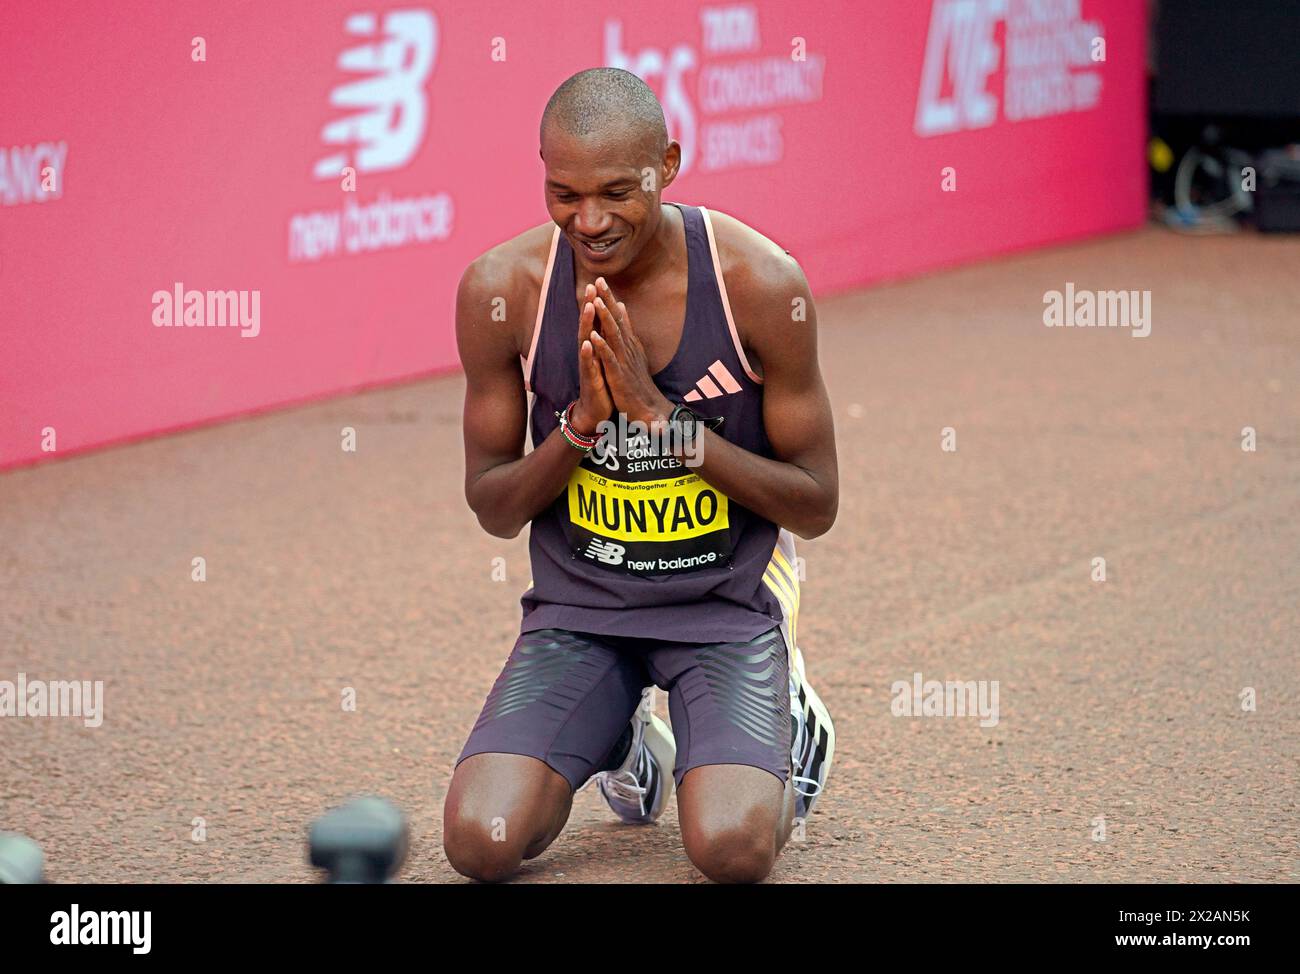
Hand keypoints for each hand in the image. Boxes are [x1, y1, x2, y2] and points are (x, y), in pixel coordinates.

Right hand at [570, 283, 612, 435]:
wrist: (595, 411)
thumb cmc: (601, 382)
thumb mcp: (605, 358)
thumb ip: (604, 339)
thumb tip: (607, 322)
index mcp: (595, 348)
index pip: (595, 321)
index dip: (596, 302)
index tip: (599, 282)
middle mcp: (589, 353)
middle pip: (587, 325)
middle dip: (589, 306)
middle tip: (590, 287)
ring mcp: (588, 366)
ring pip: (585, 341)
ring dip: (587, 325)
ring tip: (589, 308)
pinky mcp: (590, 380)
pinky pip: (588, 366)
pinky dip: (587, 354)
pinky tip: (587, 343)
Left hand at [588, 277, 672, 427]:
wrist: (649, 409)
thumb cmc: (638, 383)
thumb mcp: (633, 352)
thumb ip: (626, 330)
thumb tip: (622, 307)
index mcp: (630, 344)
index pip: (619, 317)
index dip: (610, 298)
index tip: (601, 280)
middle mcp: (628, 349)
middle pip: (616, 320)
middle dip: (607, 300)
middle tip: (599, 279)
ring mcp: (624, 362)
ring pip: (614, 336)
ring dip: (605, 318)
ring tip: (597, 301)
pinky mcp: (619, 376)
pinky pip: (609, 360)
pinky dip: (602, 348)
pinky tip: (593, 336)